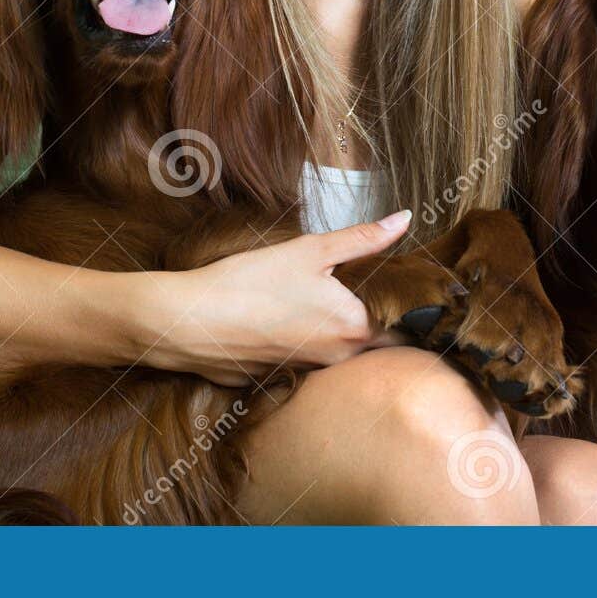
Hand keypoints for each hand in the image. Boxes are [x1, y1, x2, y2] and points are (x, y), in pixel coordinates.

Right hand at [132, 211, 413, 386]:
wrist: (191, 323)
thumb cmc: (249, 284)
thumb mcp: (311, 250)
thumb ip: (362, 238)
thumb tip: (404, 220)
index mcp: (356, 327)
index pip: (406, 323)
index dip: (405, 300)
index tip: (396, 278)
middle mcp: (340, 358)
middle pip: (376, 337)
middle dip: (373, 311)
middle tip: (357, 278)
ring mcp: (312, 372)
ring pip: (343, 348)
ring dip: (340, 326)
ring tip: (317, 293)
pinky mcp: (285, 377)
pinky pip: (312, 357)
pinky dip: (309, 337)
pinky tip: (288, 314)